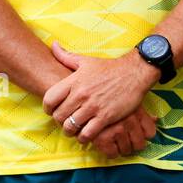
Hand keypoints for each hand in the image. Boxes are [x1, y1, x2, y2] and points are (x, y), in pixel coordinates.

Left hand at [42, 42, 158, 143]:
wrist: (135, 72)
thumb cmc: (110, 68)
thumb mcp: (86, 60)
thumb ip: (66, 56)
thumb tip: (53, 45)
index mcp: (74, 81)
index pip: (49, 99)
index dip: (48, 108)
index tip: (52, 111)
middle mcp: (81, 94)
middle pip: (59, 116)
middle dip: (59, 122)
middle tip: (65, 122)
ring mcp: (93, 106)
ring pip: (71, 127)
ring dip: (70, 131)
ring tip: (74, 130)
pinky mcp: (106, 116)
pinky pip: (88, 133)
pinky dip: (84, 137)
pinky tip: (86, 135)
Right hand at [91, 105, 157, 159]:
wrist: (84, 96)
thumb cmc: (107, 99)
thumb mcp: (128, 101)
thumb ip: (142, 112)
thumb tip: (156, 119)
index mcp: (137, 111)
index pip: (150, 133)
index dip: (145, 136)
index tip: (139, 136)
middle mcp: (129, 120)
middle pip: (140, 144)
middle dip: (132, 145)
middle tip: (125, 141)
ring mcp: (117, 129)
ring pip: (127, 150)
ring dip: (122, 149)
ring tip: (115, 143)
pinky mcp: (103, 137)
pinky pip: (113, 154)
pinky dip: (110, 153)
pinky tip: (107, 146)